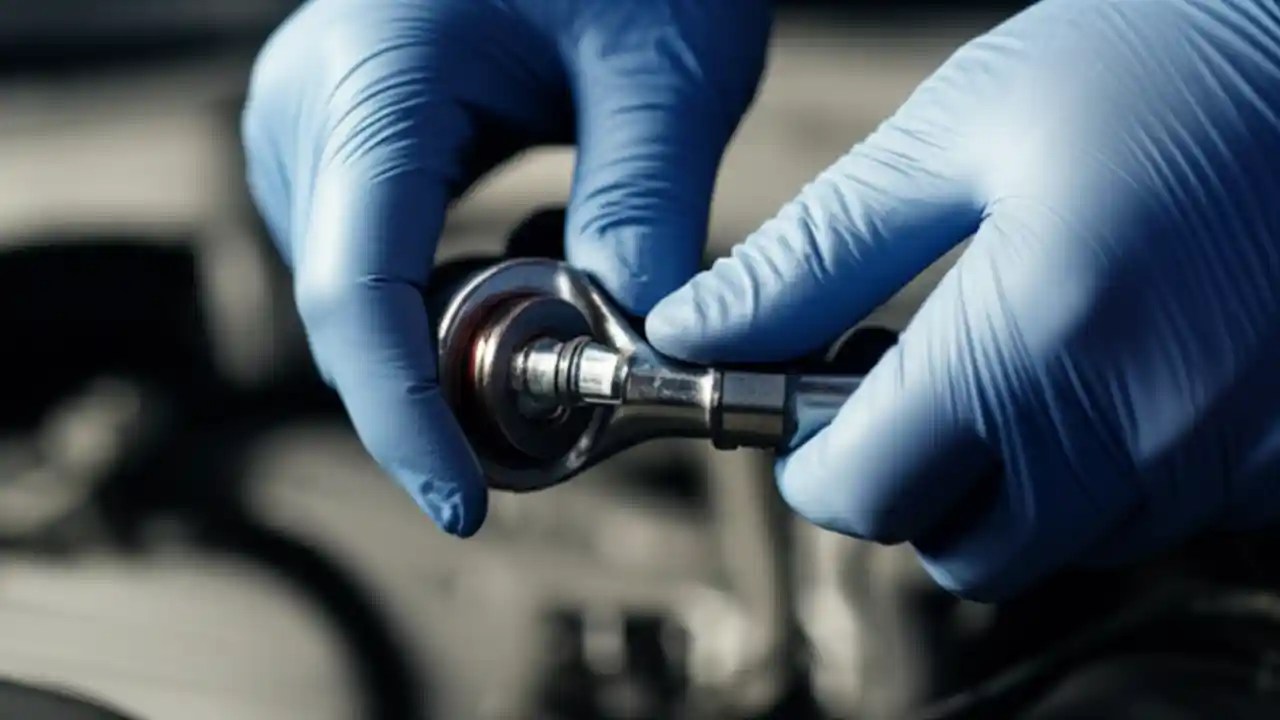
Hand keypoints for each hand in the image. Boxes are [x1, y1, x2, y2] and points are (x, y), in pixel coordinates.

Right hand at [242, 0, 769, 534]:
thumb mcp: (665, 60)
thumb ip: (647, 201)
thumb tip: (635, 341)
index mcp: (376, 78)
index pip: (359, 292)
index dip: (405, 418)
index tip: (464, 501)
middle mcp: (314, 110)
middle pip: (357, 312)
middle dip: (457, 387)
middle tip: (578, 404)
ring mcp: (316, 125)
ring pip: (368, 298)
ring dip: (470, 335)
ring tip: (578, 301)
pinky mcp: (344, 141)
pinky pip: (379, 258)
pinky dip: (460, 292)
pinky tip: (539, 249)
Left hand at [649, 0, 1279, 599]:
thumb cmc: (1161, 56)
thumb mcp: (960, 129)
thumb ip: (814, 254)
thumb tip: (697, 331)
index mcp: (1039, 338)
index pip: (867, 494)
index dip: (811, 466)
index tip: (804, 416)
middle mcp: (1142, 426)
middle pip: (963, 550)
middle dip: (909, 487)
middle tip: (912, 387)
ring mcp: (1227, 457)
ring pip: (1060, 545)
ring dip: (1011, 483)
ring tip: (1023, 359)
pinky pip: (1156, 517)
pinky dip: (1107, 472)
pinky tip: (1112, 370)